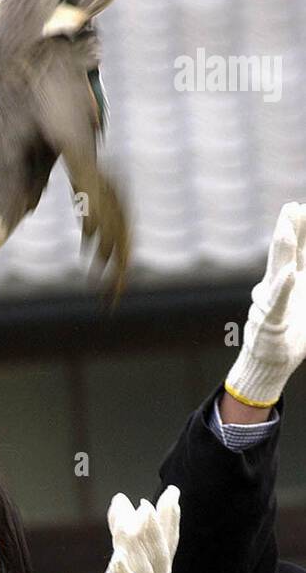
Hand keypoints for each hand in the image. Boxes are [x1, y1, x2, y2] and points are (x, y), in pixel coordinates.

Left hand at [93, 486, 179, 572]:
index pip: (168, 542)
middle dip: (154, 530)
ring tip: (133, 525)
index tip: (172, 493)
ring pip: (144, 572)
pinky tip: (117, 562)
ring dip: (139, 549)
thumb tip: (121, 499)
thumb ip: (122, 532)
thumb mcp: (124, 562)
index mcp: (160, 572)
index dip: (170, 519)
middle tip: (147, 506)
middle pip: (157, 555)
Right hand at [225, 201, 305, 408]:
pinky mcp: (271, 322)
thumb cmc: (292, 336)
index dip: (302, 229)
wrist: (270, 366)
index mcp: (292, 282)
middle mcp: (279, 288)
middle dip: (288, 229)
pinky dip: (283, 288)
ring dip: (282, 251)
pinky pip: (279, 302)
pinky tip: (290, 274)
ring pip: (277, 272)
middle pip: (285, 253)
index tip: (303, 206)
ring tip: (285, 229)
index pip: (299, 250)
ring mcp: (271, 303)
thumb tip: (303, 268)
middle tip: (292, 206)